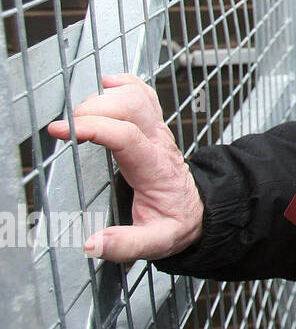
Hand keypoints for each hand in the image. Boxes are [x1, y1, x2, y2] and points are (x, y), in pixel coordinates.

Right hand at [46, 74, 203, 260]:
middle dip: (94, 107)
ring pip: (137, 94)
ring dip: (106, 95)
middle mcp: (158, 142)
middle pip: (130, 105)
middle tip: (68, 127)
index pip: (124, 135)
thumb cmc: (177, 222)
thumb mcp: (157, 243)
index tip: (61, 130)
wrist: (201, 209)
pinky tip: (108, 85)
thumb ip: (127, 245)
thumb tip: (93, 244)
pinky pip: (144, 93)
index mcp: (154, 167)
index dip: (92, 127)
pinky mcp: (154, 125)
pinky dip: (124, 83)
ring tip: (81, 114)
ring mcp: (158, 130)